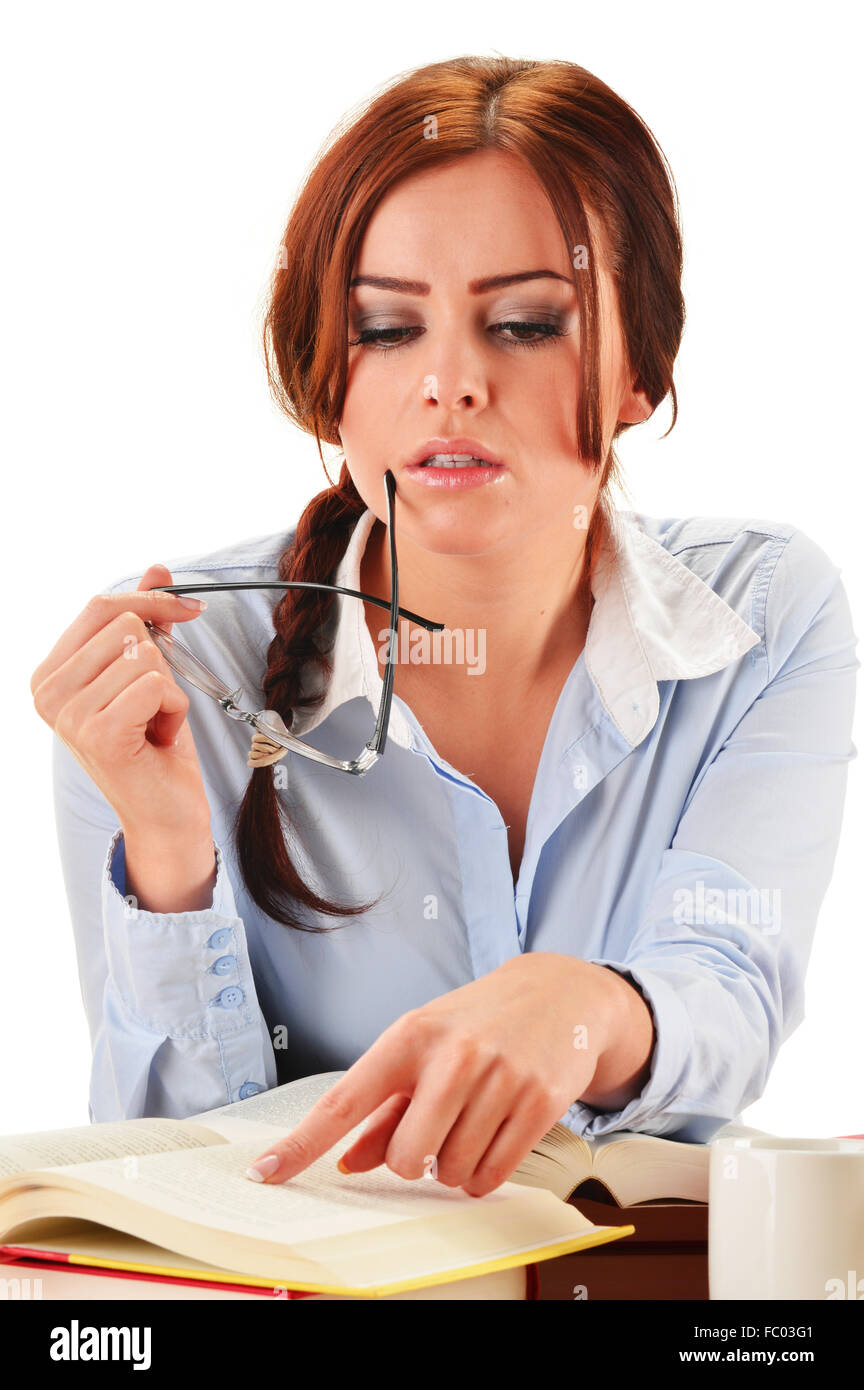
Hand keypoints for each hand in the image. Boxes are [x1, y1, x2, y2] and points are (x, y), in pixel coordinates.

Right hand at [31, 564, 212, 840]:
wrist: (166, 813)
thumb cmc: (154, 746)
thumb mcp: (150, 674)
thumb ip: (147, 621)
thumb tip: (157, 569)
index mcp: (50, 674)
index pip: (100, 606)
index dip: (151, 599)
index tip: (190, 607)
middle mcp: (48, 692)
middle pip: (128, 626)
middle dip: (160, 662)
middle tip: (152, 705)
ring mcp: (69, 715)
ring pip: (147, 655)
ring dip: (168, 690)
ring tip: (153, 724)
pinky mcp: (100, 734)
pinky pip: (157, 684)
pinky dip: (174, 708)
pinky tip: (160, 736)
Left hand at [245, 953, 622, 1197]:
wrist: (560, 994)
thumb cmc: (480, 1022)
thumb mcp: (426, 1046)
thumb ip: (385, 1106)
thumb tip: (347, 1160)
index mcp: (409, 1037)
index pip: (344, 1100)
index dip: (301, 1143)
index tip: (264, 1173)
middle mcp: (452, 1055)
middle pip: (405, 1158)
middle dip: (415, 1160)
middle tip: (436, 1128)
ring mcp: (499, 1077)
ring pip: (450, 1172)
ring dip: (454, 1166)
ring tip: (472, 1122)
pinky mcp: (540, 1101)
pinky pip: (492, 1176)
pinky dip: (485, 1176)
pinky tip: (494, 1139)